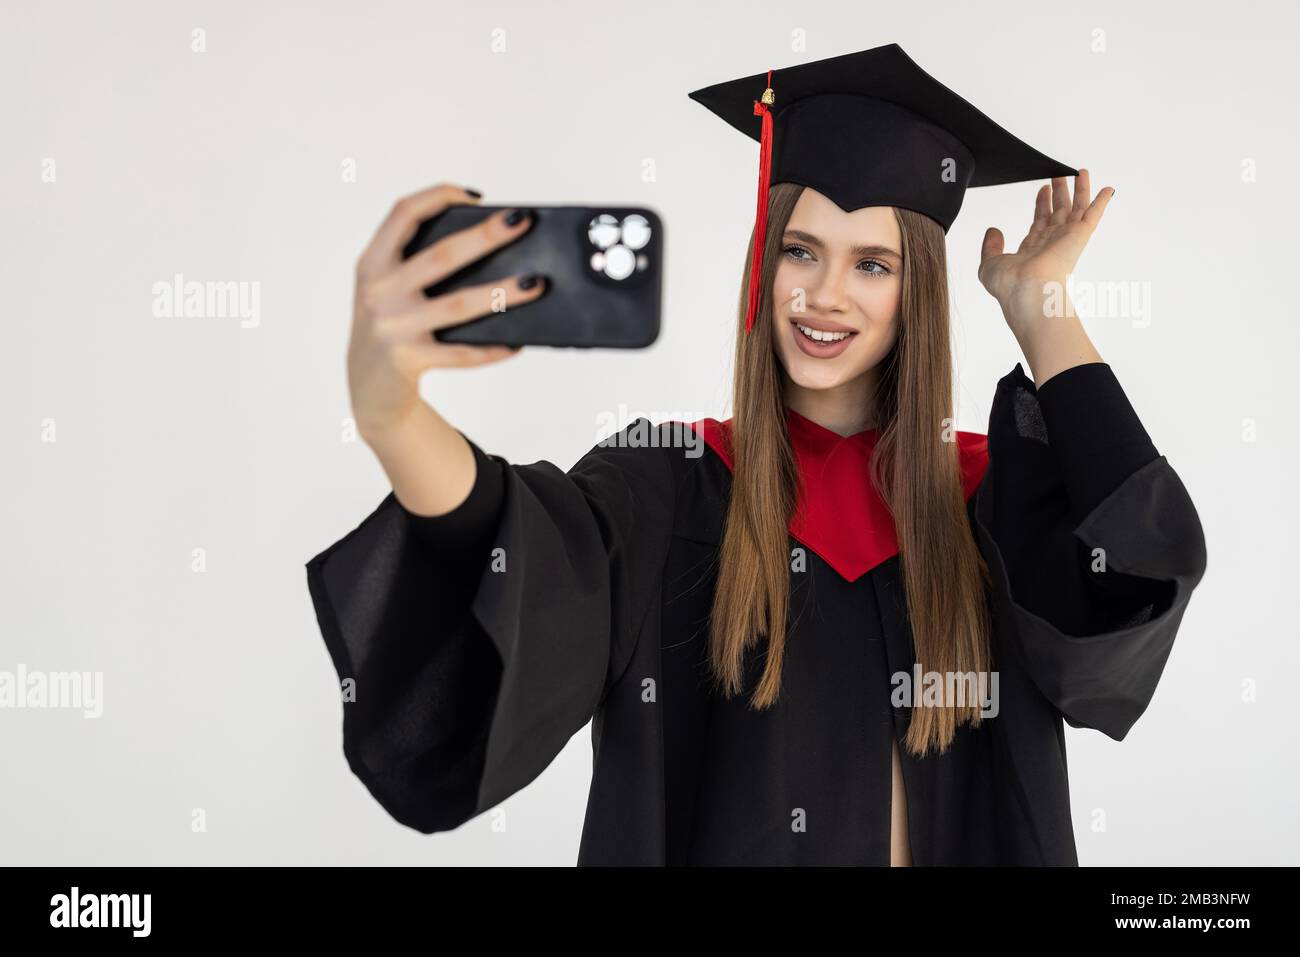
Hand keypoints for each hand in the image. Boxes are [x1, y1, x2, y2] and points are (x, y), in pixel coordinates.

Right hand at [347, 183, 545, 439]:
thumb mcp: (389, 290)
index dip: (439, 196)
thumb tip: (491, 246)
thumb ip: (419, 265)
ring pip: (458, 305)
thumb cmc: (392, 327)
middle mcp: (378, 291)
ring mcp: (392, 328)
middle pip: (441, 256)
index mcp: (372, 263)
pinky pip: (461, 354)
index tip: (476, 196)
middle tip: (523, 222)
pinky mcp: (409, 361)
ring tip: (537, 283)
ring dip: (502, 293)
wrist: (367, 391)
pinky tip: (517, 343)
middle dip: (486, 236)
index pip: (403, 213)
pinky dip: (492, 349)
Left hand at [977, 169, 1113, 324]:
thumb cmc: (1009, 285)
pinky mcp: (1079, 236)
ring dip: (1079, 189)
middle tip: (1058, 174)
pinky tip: (1107, 189)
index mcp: (1033, 249)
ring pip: (1076, 208)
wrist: (1026, 291)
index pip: (1040, 221)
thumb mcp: (989, 263)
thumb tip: (993, 231)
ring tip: (1080, 171)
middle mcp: (1051, 242)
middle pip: (1058, 211)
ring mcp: (1067, 238)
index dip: (1042, 203)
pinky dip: (1101, 202)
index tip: (1043, 189)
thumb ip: (991, 246)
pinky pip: (1093, 214)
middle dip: (1059, 192)